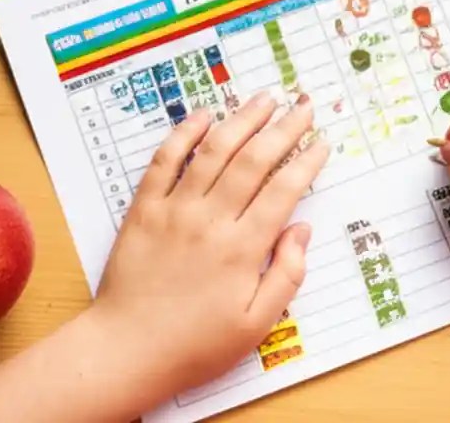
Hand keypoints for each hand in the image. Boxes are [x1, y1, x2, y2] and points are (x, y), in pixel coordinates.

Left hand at [89, 91, 328, 399]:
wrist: (127, 351)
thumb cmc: (195, 345)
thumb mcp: (256, 324)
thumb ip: (286, 275)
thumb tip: (301, 230)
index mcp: (243, 249)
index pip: (284, 190)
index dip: (307, 162)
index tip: (322, 143)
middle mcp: (211, 221)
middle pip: (254, 160)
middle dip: (284, 128)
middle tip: (303, 106)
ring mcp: (174, 211)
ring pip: (214, 151)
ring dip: (242, 119)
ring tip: (264, 98)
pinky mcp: (144, 210)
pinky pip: (165, 161)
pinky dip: (184, 133)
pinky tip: (203, 115)